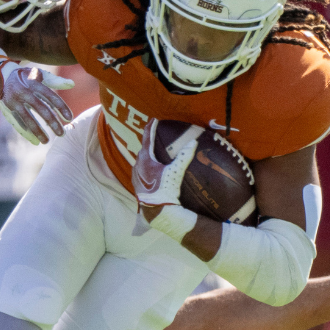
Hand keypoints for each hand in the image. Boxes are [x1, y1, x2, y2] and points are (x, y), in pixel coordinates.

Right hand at [0, 62, 73, 144]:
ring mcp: (15, 101)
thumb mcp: (39, 75)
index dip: (61, 107)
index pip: (50, 96)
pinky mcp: (8, 109)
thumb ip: (55, 81)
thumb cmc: (25, 77)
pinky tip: (35, 141)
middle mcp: (24, 92)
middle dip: (52, 122)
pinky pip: (17, 123)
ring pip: (27, 118)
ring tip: (47, 141)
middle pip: (40, 109)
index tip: (70, 118)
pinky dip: (26, 133)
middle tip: (62, 134)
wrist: (0, 76)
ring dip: (38, 131)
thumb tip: (72, 84)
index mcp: (33, 83)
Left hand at [132, 119, 198, 241]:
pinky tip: (152, 169)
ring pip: (141, 160)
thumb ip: (184, 156)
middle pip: (143, 149)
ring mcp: (136, 176)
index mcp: (145, 159)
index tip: (153, 119)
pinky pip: (141, 169)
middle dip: (148, 141)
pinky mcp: (137, 185)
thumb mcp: (176, 172)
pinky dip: (146, 165)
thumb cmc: (165, 190)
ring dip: (147, 154)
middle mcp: (137, 165)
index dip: (150, 128)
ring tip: (154, 150)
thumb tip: (193, 142)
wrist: (157, 211)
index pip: (147, 139)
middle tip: (154, 133)